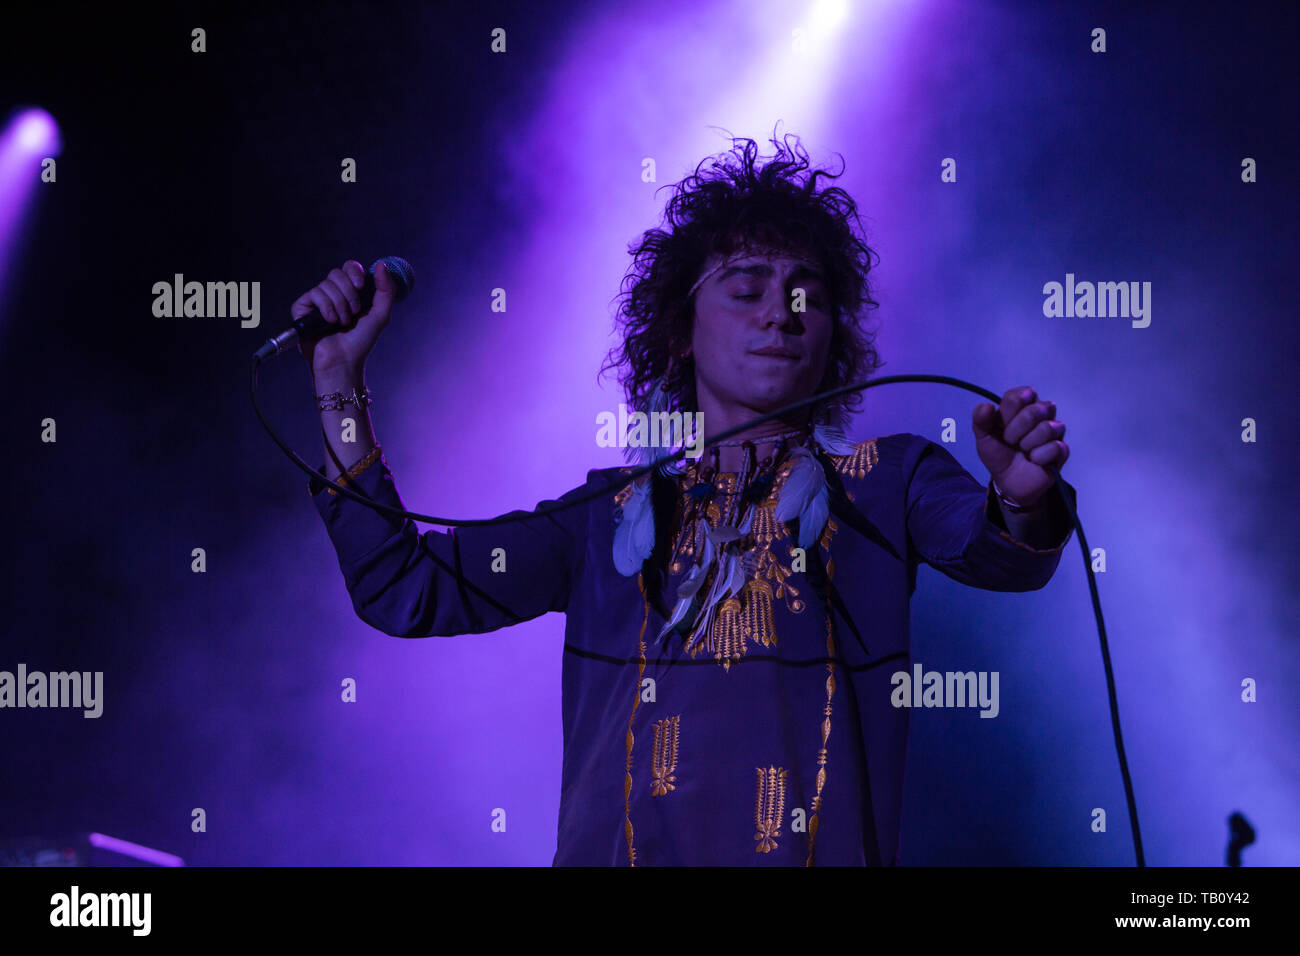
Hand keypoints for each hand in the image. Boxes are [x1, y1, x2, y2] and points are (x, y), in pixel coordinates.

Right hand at [292, 259, 396, 376]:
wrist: (344, 360)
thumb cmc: (361, 341)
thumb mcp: (380, 314)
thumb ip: (385, 290)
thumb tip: (380, 265)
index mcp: (350, 292)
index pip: (348, 268)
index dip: (353, 272)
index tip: (360, 286)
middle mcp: (333, 294)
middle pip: (337, 273)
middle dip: (349, 293)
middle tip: (355, 312)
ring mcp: (317, 301)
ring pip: (326, 284)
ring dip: (339, 305)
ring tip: (342, 322)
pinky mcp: (302, 308)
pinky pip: (313, 294)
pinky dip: (325, 308)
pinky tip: (329, 321)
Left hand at [972, 386, 1068, 508]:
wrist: (1008, 481)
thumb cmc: (999, 453)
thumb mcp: (983, 437)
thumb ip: (980, 420)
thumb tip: (986, 406)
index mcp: (1023, 405)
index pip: (1021, 394)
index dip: (1009, 411)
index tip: (1001, 424)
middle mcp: (1042, 413)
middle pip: (1036, 410)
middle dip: (1016, 430)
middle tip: (1010, 441)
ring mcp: (1054, 430)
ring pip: (1047, 428)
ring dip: (1027, 444)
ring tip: (1023, 451)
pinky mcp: (1062, 449)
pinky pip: (1055, 447)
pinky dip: (1038, 457)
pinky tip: (1034, 460)